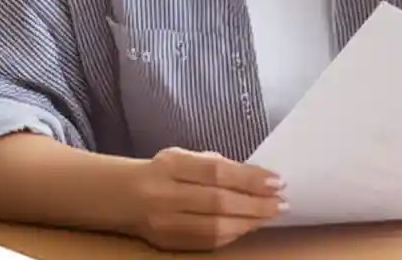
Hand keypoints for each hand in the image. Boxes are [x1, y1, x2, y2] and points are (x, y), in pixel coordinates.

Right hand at [126, 147, 286, 250]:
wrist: (120, 196)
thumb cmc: (162, 171)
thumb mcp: (183, 156)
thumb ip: (215, 165)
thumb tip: (256, 179)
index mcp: (170, 165)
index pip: (216, 172)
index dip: (249, 179)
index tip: (276, 181)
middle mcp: (165, 195)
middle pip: (218, 202)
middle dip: (256, 204)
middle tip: (281, 202)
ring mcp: (165, 223)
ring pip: (215, 228)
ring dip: (249, 222)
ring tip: (270, 215)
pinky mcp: (167, 243)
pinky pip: (208, 242)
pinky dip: (233, 234)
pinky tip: (248, 226)